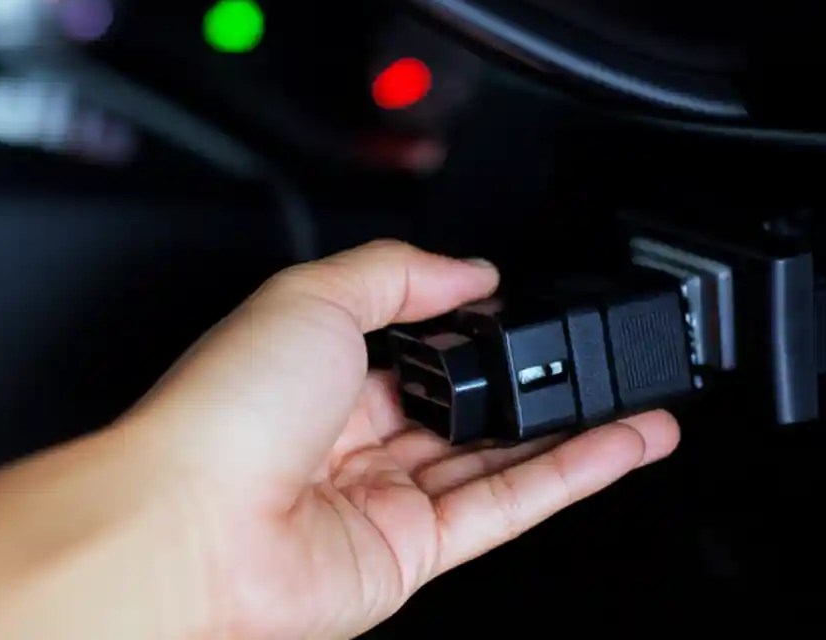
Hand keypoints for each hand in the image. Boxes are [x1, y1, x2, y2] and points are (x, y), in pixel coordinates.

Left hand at [121, 240, 680, 637]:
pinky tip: (620, 446)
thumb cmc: (219, 415)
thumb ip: (399, 276)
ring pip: (497, 462)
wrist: (188, 525)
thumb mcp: (312, 296)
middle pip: (462, 412)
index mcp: (316, 375)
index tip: (527, 309)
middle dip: (531, 387)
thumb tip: (468, 270)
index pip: (413, 349)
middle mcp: (349, 442)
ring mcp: (381, 503)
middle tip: (596, 361)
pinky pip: (505, 509)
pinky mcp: (411, 556)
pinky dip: (572, 477)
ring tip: (638, 400)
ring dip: (574, 432)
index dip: (472, 331)